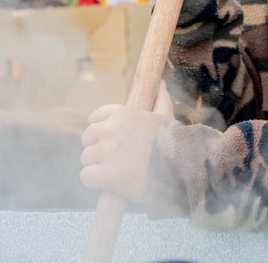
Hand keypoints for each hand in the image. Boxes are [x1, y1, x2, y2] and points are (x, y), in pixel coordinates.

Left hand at [79, 86, 175, 202]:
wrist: (180, 169)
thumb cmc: (174, 144)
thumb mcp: (167, 119)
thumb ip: (161, 100)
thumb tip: (161, 84)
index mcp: (122, 113)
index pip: (95, 118)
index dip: (101, 132)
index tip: (111, 142)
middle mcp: (111, 129)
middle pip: (88, 138)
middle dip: (97, 149)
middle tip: (113, 161)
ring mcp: (107, 151)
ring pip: (86, 158)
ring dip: (96, 166)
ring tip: (113, 174)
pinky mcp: (106, 174)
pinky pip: (86, 176)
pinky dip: (93, 182)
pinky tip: (107, 184)